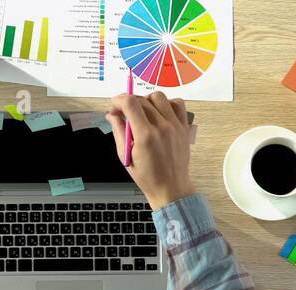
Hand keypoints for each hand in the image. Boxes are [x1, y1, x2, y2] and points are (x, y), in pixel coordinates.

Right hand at [106, 91, 193, 209]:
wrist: (170, 188)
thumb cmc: (147, 176)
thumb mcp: (125, 156)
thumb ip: (118, 131)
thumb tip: (111, 114)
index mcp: (145, 136)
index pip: (130, 103)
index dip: (118, 100)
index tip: (114, 104)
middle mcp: (162, 128)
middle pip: (142, 99)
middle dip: (128, 102)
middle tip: (123, 112)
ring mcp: (175, 126)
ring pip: (159, 97)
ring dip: (147, 100)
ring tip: (142, 112)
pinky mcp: (184, 127)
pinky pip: (178, 103)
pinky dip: (167, 103)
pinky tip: (160, 113)